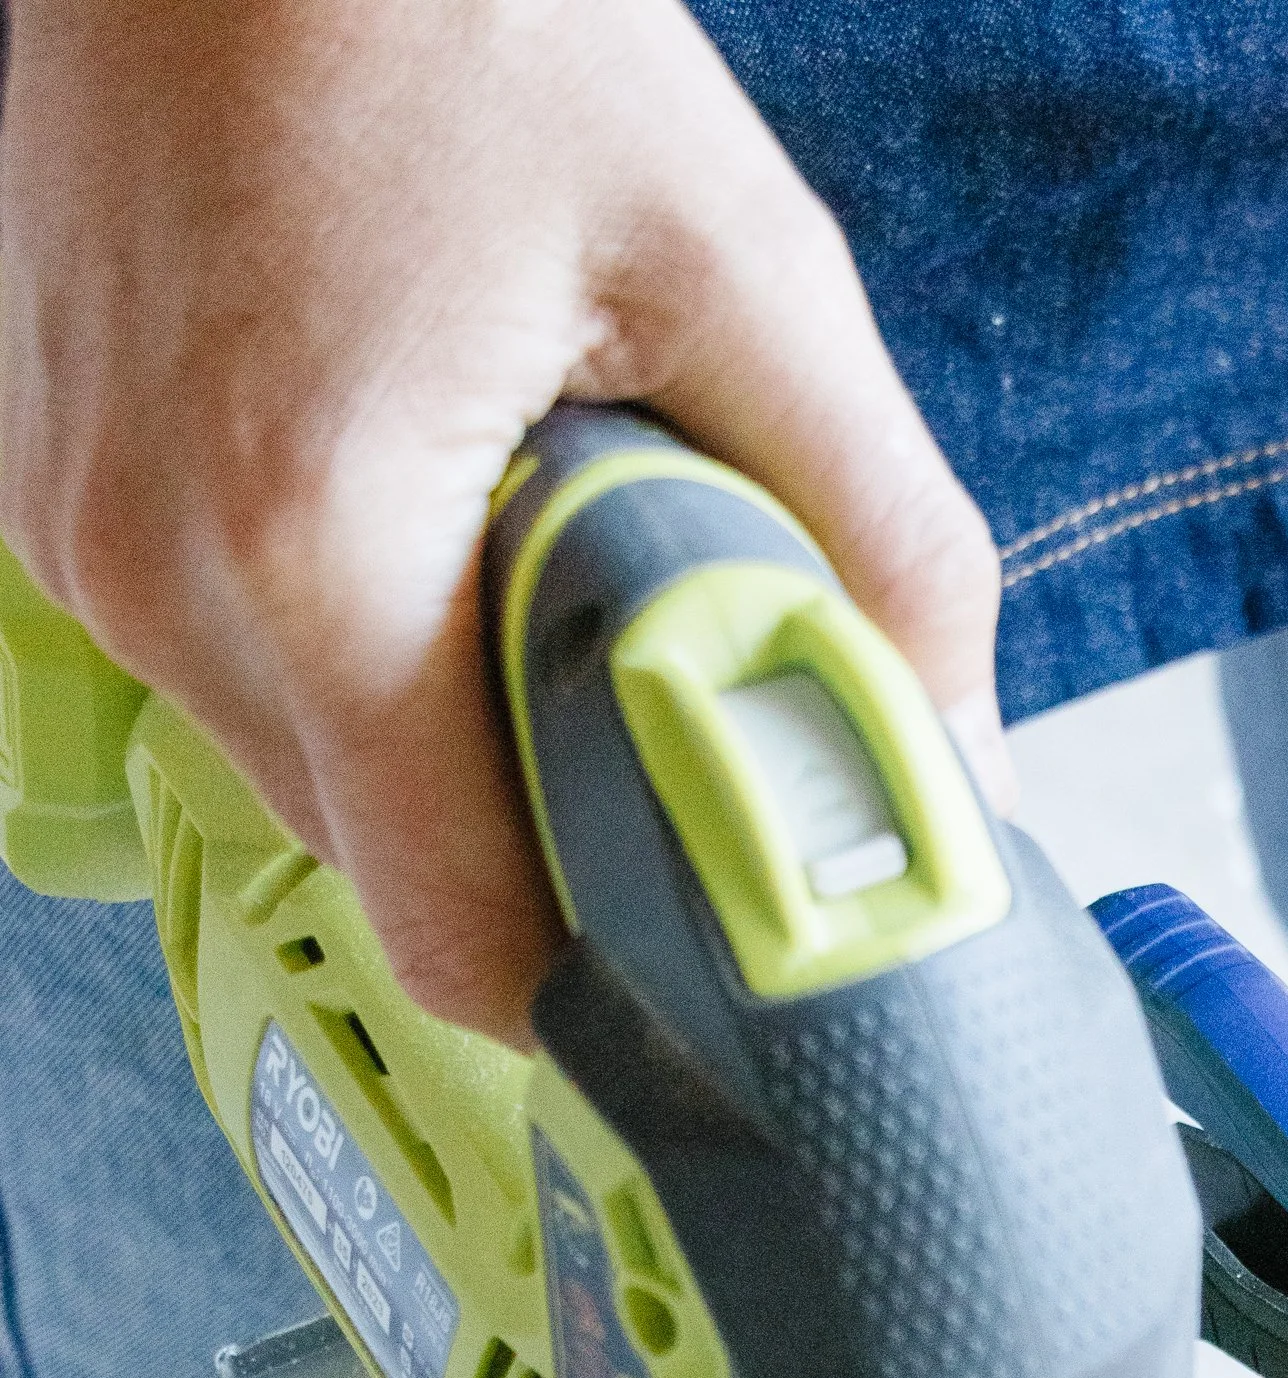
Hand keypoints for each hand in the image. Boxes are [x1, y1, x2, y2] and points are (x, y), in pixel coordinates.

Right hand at [0, 0, 1006, 1046]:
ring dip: (445, 717)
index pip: (466, 938)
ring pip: (318, 778)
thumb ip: (874, 540)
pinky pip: (235, 669)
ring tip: (515, 519)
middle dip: (545, 809)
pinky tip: (412, 478)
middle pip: (399, 869)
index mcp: (314, 545)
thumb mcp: (736, 263)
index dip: (611, 967)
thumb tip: (960, 765)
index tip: (715, 924)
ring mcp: (79, 545)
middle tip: (643, 654)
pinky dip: (348, 634)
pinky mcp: (52, 504)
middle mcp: (157, 574)